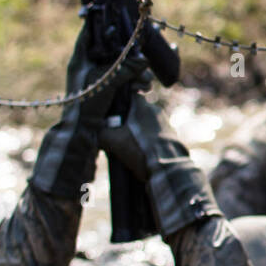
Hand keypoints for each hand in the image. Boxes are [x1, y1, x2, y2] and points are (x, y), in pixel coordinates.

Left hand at [29, 26, 147, 198]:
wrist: (79, 134)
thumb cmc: (86, 105)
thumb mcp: (107, 82)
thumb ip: (126, 69)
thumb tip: (144, 59)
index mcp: (80, 59)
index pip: (90, 33)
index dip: (102, 23)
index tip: (116, 16)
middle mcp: (87, 67)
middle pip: (111, 50)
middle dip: (130, 55)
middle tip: (143, 60)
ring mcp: (96, 80)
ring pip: (120, 67)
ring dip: (135, 72)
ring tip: (145, 83)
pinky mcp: (105, 92)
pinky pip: (122, 81)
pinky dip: (133, 83)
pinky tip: (142, 90)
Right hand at [98, 90, 219, 236]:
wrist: (167, 168)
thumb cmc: (139, 149)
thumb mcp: (113, 141)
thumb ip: (100, 132)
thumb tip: (94, 131)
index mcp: (143, 106)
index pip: (127, 96)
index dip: (117, 105)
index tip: (110, 116)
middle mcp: (156, 111)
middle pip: (135, 112)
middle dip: (125, 122)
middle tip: (116, 135)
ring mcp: (166, 123)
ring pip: (144, 124)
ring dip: (135, 133)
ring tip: (128, 147)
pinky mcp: (172, 136)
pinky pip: (153, 134)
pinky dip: (146, 140)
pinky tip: (140, 152)